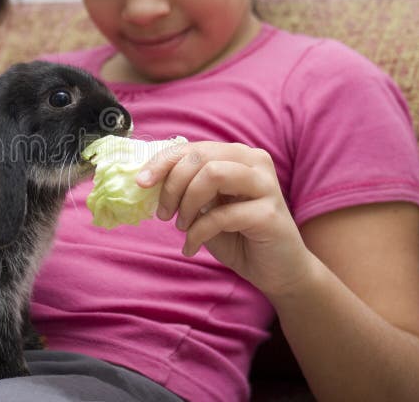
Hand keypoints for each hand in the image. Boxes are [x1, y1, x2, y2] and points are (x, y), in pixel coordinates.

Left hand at [138, 141, 313, 296]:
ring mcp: (266, 185)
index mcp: (236, 155)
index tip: (141, 183)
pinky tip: (191, 247)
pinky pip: (222, 215)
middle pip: (200, 157)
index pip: (191, 148)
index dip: (162, 162)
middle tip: (163, 214)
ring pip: (214, 174)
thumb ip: (185, 188)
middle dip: (172, 185)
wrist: (277, 270)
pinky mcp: (270, 213)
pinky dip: (198, 232)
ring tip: (180, 226)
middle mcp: (254, 161)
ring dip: (187, 203)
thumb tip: (147, 179)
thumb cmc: (237, 235)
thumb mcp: (204, 207)